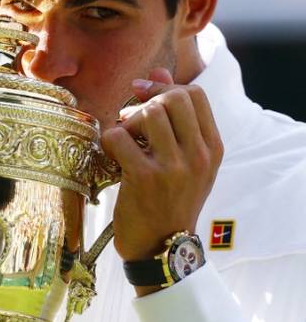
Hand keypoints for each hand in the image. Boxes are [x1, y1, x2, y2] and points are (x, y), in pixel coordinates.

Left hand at [101, 68, 223, 293]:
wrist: (161, 248)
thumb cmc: (169, 200)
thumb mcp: (184, 161)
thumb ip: (175, 117)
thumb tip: (157, 72)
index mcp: (212, 148)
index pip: (194, 94)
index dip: (164, 87)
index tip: (143, 95)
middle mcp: (198, 156)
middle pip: (172, 98)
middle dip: (145, 101)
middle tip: (130, 118)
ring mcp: (173, 167)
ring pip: (147, 113)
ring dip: (126, 121)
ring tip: (124, 140)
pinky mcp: (144, 178)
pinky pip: (119, 137)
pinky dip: (108, 141)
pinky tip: (111, 157)